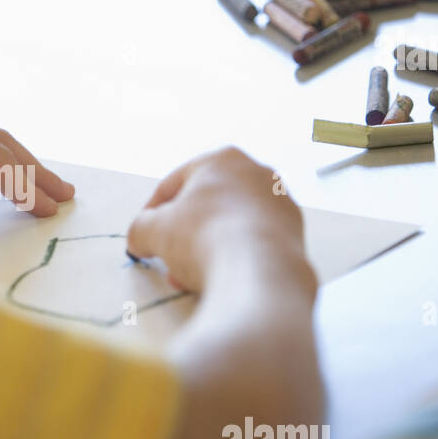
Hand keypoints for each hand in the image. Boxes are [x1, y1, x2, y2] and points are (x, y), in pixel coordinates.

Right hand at [126, 147, 311, 293]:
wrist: (258, 273)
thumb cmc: (201, 237)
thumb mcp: (151, 231)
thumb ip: (140, 229)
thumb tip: (141, 239)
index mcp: (222, 159)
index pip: (174, 183)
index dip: (152, 212)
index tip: (144, 235)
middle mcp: (257, 173)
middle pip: (207, 206)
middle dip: (183, 235)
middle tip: (168, 258)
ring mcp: (281, 204)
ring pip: (231, 227)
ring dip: (207, 250)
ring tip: (190, 277)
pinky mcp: (296, 234)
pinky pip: (254, 244)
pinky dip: (235, 258)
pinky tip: (220, 280)